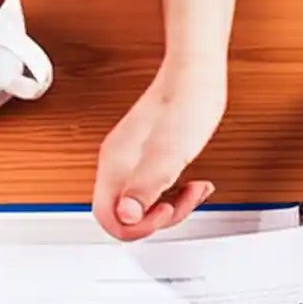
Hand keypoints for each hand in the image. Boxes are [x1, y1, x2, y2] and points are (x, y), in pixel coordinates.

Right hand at [92, 60, 224, 240]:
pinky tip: (192, 184)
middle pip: (126, 215)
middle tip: (184, 201)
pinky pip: (155, 189)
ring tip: (194, 191)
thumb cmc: (186, 105)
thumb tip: (126, 217)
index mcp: (115, 165)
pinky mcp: (149, 156)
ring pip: (143, 204)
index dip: (135, 227)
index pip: (107, 217)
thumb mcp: (168, 156)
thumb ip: (144, 189)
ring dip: (172, 206)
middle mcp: (119, 164)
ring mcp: (133, 161)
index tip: (162, 216)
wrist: (196, 75)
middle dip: (160, 217)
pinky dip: (176, 193)